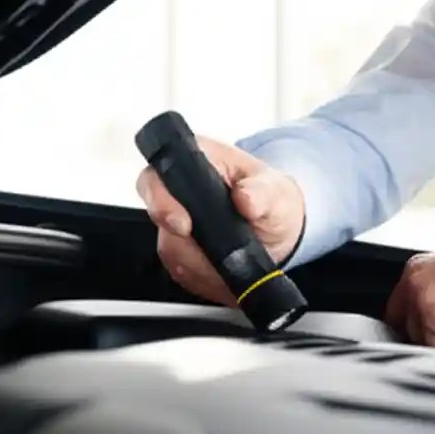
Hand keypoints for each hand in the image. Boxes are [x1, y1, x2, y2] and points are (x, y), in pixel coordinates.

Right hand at [135, 135, 304, 305]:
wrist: (278, 230)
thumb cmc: (271, 198)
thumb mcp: (276, 192)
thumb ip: (263, 192)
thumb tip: (245, 197)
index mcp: (196, 159)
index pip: (158, 175)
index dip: (162, 200)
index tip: (183, 225)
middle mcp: (177, 190)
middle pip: (157, 215)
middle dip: (182, 241)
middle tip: (212, 254)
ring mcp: (174, 222)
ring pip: (171, 249)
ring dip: (201, 262)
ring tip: (235, 255)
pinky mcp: (178, 251)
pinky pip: (182, 270)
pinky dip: (206, 275)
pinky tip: (227, 267)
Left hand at [384, 252, 434, 349]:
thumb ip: (434, 295)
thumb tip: (421, 322)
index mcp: (418, 267)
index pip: (400, 309)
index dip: (420, 325)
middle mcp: (414, 276)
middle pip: (401, 325)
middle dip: (427, 334)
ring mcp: (419, 294)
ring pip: (416, 339)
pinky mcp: (430, 313)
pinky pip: (432, 348)